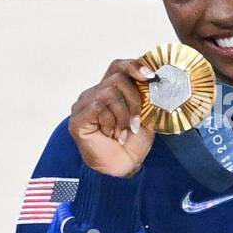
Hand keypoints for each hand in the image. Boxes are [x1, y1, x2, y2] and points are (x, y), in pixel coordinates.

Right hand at [68, 58, 156, 177]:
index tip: (151, 75)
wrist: (123, 167)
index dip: (134, 65)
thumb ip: (146, 95)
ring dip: (124, 115)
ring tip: (125, 132)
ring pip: (110, 92)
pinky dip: (112, 121)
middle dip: (134, 100)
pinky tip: (114, 135)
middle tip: (137, 122)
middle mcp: (95, 93)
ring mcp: (84, 104)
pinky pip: (98, 106)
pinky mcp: (78, 118)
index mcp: (111, 90)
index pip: (119, 66)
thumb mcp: (145, 114)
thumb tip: (155, 77)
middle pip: (117, 77)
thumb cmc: (132, 143)